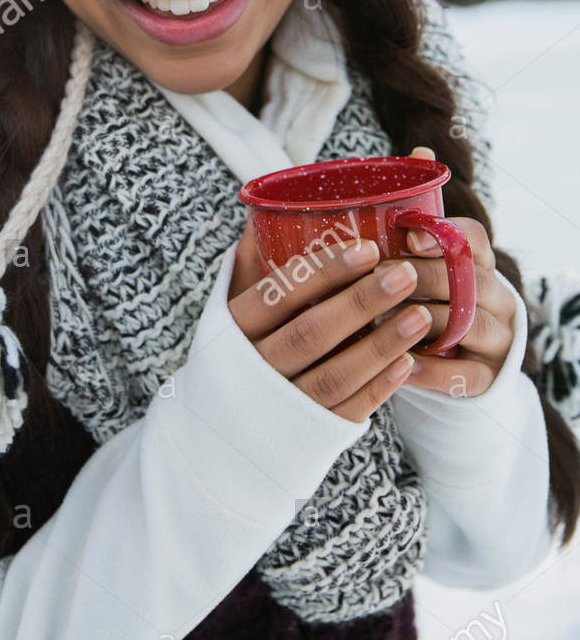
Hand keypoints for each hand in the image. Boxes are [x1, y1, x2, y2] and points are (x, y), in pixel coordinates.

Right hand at [227, 214, 433, 421]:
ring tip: (421, 315)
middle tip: (406, 274)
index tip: (367, 248)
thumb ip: (251, 263)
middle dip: (361, 303)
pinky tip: (408, 362)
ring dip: (380, 344)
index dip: (323, 271)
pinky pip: (346, 411)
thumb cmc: (236, 352)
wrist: (219, 434)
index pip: (277, 294)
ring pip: (334, 375)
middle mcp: (254, 368)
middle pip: (310, 333)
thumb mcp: (230, 308)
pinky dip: (379, 387)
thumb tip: (270, 205)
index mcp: (234, 328)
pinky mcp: (308, 434)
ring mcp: (281, 405)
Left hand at [381, 146, 515, 396]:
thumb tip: (419, 150)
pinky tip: (398, 366)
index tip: (408, 237)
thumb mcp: (425, 252)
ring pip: (465, 325)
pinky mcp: (486, 376)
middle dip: (418, 277)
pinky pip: (464, 375)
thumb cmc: (429, 292)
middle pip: (465, 280)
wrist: (458, 356)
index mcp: (478, 258)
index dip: (442, 236)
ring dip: (419, 323)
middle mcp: (495, 294)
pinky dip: (430, 370)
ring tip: (376, 322)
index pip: (473, 237)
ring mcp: (495, 336)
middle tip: (374, 278)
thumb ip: (418, 211)